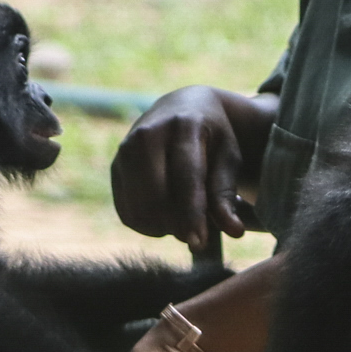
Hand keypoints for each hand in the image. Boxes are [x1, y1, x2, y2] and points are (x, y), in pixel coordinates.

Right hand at [112, 86, 245, 248]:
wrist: (182, 109)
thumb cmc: (213, 139)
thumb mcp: (228, 158)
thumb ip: (226, 194)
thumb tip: (235, 232)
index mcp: (183, 126)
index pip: (185, 177)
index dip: (191, 213)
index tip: (199, 243)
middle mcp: (147, 135)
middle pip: (156, 197)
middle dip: (177, 225)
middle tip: (200, 233)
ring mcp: (126, 150)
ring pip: (139, 208)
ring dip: (163, 227)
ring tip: (186, 221)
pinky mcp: (115, 167)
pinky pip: (127, 212)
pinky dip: (148, 226)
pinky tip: (168, 218)